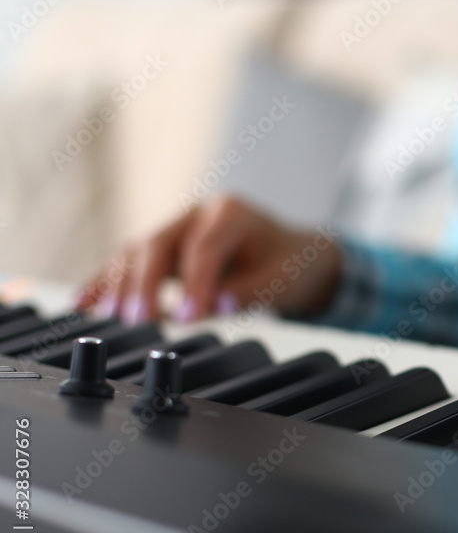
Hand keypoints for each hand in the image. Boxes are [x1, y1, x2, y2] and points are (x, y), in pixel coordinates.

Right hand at [76, 196, 341, 323]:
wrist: (296, 254)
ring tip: (112, 318)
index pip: (202, 249)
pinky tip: (86, 302)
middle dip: (145, 283)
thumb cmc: (291, 262)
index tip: (188, 317)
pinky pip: (130, 263)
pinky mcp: (165, 249)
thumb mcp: (284, 278)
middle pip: (158, 243)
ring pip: (137, 251)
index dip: (193, 285)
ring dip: (121, 285)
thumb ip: (251, 290)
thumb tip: (216, 304)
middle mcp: (196, 214)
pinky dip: (108, 283)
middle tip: (139, 319)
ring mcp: (176, 229)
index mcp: (229, 213)